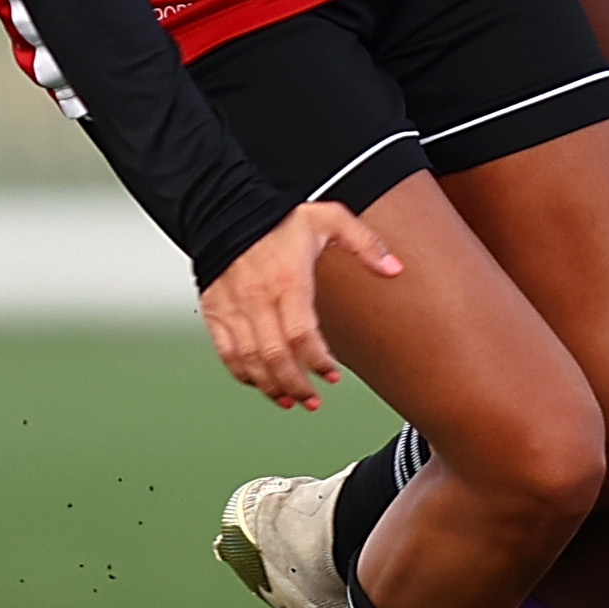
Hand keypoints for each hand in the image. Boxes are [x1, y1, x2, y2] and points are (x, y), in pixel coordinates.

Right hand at [198, 201, 404, 409]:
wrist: (225, 207)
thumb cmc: (279, 217)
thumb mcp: (329, 218)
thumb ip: (365, 243)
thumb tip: (394, 268)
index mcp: (288, 280)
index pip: (302, 334)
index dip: (319, 362)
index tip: (333, 376)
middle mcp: (257, 298)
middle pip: (276, 356)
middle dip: (297, 385)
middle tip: (313, 400)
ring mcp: (233, 307)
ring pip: (250, 360)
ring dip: (271, 386)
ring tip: (290, 399)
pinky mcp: (214, 311)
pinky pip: (226, 352)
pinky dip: (242, 373)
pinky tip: (260, 382)